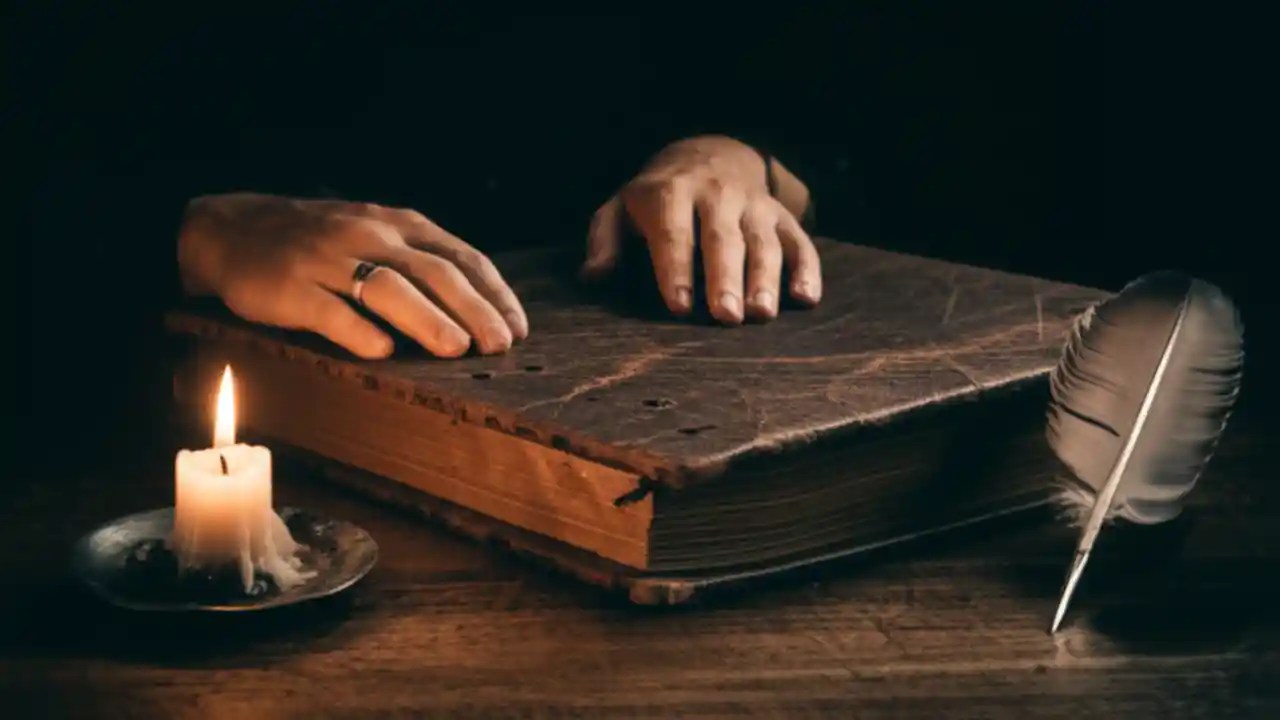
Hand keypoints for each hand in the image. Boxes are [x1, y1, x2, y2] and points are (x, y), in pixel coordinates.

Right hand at [177, 193, 526, 358]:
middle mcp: (368, 235)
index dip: (493, 293)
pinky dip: (358, 331)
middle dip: (474, 310)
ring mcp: (328, 260)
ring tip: (457, 348)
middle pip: (434, 272)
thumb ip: (418, 261)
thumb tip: (477, 308)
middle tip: (500, 345)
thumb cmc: (318, 241)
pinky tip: (383, 352)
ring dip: (427, 319)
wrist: (231, 230)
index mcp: (396, 224)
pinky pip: (329, 310)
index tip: (518, 327)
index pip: (460, 256)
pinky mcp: (291, 287)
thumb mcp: (374, 233)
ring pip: (388, 287)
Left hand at [582, 135, 820, 323]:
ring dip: (765, 278)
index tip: (678, 305)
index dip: (675, 269)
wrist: (712, 153)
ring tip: (762, 314)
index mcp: (672, 193)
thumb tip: (593, 277)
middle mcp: (717, 195)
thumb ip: (604, 239)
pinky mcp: (782, 217)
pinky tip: (806, 298)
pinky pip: (800, 242)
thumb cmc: (657, 196)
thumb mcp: (621, 207)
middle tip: (726, 316)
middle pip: (722, 239)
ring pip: (763, 242)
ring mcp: (754, 205)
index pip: (674, 232)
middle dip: (725, 278)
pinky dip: (806, 269)